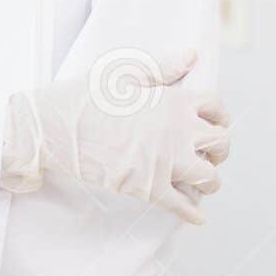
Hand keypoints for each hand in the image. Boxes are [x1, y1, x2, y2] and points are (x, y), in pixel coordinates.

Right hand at [2, 50, 230, 224]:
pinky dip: (193, 214)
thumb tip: (193, 57)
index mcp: (174, 100)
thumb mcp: (125, 72)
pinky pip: (182, 205)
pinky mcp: (148, 187)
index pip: (216, 108)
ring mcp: (165, 161)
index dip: (220, 117)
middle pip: (220, 143)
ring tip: (203, 184)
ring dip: (210, 182)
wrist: (55, 127)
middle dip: (220, 151)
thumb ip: (163, 67)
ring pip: (209, 177)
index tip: (216, 124)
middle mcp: (177, 131)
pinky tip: (198, 218)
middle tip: (210, 156)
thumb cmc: (85, 96)